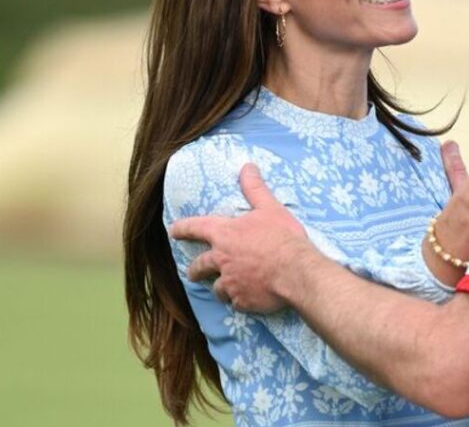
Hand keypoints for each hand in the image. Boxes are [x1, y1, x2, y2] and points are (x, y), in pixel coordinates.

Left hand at [168, 163, 310, 312]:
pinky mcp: (242, 300)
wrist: (296, 271)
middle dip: (195, 270)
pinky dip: (239, 300)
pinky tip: (246, 299)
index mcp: (225, 234)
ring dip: (219, 287)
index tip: (172, 231)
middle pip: (200, 266)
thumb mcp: (270, 208)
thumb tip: (247, 166)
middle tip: (192, 273)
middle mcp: (221, 259)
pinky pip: (235, 302)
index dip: (182, 228)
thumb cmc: (282, 237)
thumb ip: (255, 188)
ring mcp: (230, 282)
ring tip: (224, 289)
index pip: (196, 228)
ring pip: (216, 288)